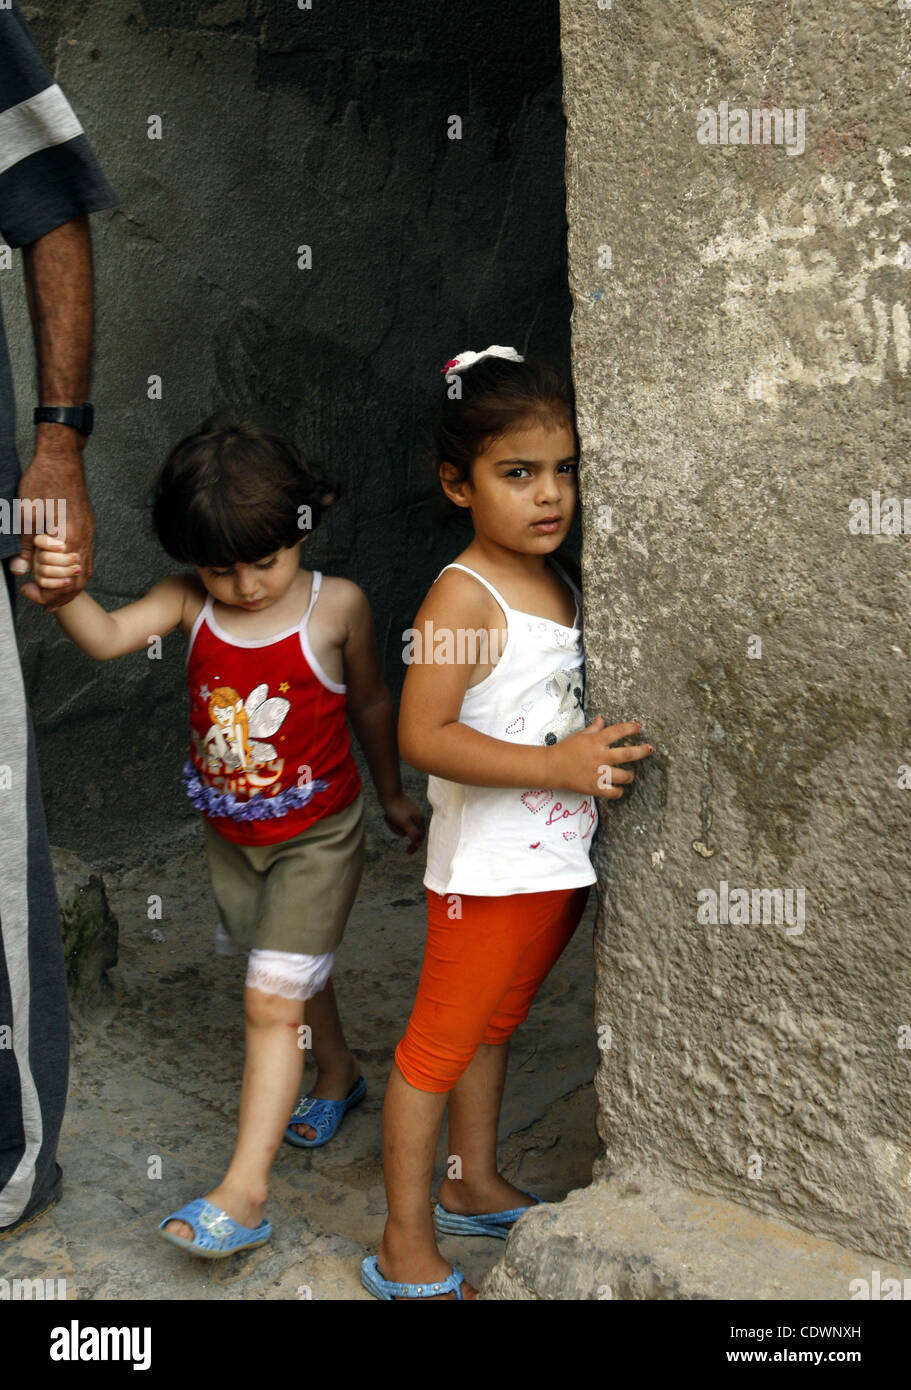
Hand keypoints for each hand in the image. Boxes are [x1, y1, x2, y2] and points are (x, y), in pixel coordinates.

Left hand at [7, 444, 93, 608]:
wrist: (61, 459)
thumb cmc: (43, 481)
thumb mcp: (26, 515)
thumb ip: (24, 546)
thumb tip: (20, 569)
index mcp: (67, 539)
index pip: (59, 580)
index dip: (43, 591)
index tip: (27, 589)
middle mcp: (82, 540)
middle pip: (76, 582)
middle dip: (57, 595)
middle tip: (38, 597)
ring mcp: (88, 535)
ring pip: (84, 573)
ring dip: (68, 587)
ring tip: (52, 593)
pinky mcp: (87, 529)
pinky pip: (86, 560)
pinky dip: (74, 573)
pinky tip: (62, 572)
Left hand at [381, 793, 425, 853]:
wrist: (388, 793)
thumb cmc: (396, 808)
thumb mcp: (405, 823)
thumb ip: (413, 834)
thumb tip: (419, 844)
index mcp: (419, 819)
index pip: (420, 836)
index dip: (415, 845)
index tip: (408, 853)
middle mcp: (416, 817)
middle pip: (408, 833)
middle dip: (398, 830)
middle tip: (392, 823)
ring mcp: (408, 815)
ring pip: (401, 828)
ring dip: (393, 825)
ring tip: (389, 818)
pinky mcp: (400, 813)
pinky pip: (396, 823)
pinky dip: (391, 821)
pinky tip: (388, 815)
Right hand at [548, 717, 652, 796]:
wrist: (551, 767)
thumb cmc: (564, 750)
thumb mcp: (579, 735)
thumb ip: (593, 729)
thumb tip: (601, 719)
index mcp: (596, 742)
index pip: (618, 731)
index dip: (631, 728)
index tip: (639, 727)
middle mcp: (600, 756)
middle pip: (628, 754)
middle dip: (642, 751)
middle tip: (649, 749)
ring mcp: (599, 773)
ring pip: (624, 775)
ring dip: (631, 775)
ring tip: (631, 774)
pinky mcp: (595, 787)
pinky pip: (613, 792)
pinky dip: (618, 791)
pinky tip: (618, 788)